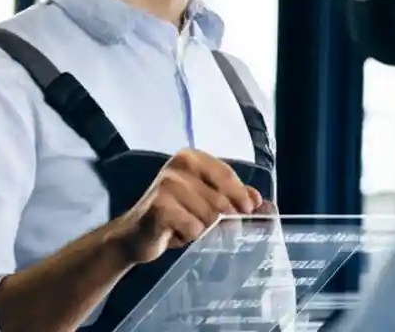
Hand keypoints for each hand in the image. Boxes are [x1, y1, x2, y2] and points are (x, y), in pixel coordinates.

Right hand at [110, 149, 263, 264]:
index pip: (227, 175)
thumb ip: (233, 197)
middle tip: (207, 225)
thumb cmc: (174, 215)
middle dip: (222, 219)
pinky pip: (194, 228)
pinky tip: (175, 233)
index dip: (241, 195)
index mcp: (191, 157)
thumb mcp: (206, 202)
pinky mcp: (159, 207)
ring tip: (185, 226)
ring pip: (210, 217)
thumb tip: (260, 201)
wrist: (134, 235)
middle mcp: (178, 166)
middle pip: (222, 201)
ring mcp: (166, 185)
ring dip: (203, 230)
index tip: (248, 210)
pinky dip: (189, 237)